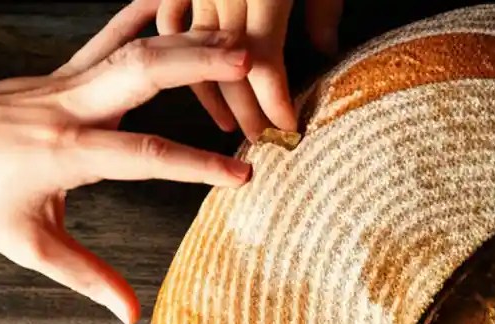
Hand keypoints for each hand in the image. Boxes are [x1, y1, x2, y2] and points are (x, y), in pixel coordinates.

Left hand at [0, 1, 253, 323]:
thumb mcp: (26, 242)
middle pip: (143, 73)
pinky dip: (143, 17)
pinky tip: (172, 4)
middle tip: (250, 60)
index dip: (197, 164)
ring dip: (186, 41)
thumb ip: (85, 275)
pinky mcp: (66, 71)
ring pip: (134, 49)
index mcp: (68, 152)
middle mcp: (72, 109)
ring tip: (235, 39)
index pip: (145, 155)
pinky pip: (111, 37)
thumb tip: (130, 313)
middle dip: (198, 62)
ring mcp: (69, 82)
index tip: (243, 174)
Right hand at [159, 0, 344, 135]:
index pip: (264, 65)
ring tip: (229, 123)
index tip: (286, 129)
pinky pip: (169, 19)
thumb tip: (325, 49)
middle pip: (229, 68)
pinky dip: (176, 48)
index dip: (274, 103)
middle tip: (261, 140)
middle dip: (247, 111)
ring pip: (194, 53)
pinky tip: (194, 77)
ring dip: (210, 92)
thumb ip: (323, 11)